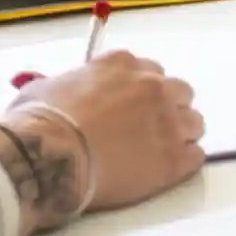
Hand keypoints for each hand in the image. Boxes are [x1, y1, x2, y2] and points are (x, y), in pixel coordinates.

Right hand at [12, 51, 205, 212]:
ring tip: (158, 152)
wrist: (50, 157)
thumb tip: (56, 94)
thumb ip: (62, 85)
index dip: (139, 91)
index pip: (147, 70)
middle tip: (148, 129)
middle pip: (179, 91)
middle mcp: (152, 85)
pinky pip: (195, 155)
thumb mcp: (43, 88)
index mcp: (122, 64)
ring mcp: (168, 121)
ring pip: (193, 122)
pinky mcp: (174, 158)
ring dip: (180, 134)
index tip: (130, 106)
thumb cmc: (39, 123)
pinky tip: (164, 170)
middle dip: (167, 108)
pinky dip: (183, 162)